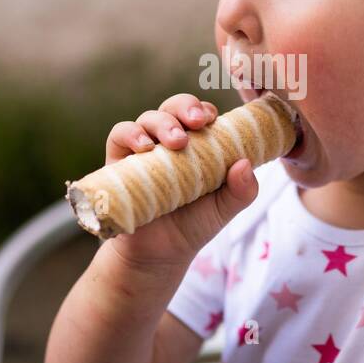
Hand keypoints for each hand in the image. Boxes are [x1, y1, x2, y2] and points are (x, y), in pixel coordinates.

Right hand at [102, 93, 258, 272]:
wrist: (159, 255)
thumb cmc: (194, 224)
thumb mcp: (224, 209)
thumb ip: (242, 190)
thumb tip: (245, 164)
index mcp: (196, 143)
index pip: (200, 114)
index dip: (206, 110)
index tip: (213, 119)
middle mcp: (168, 141)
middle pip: (174, 107)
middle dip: (186, 107)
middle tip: (198, 123)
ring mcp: (143, 149)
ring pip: (149, 118)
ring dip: (163, 123)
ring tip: (177, 142)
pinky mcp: (118, 161)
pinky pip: (119, 135)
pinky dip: (131, 134)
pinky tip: (145, 147)